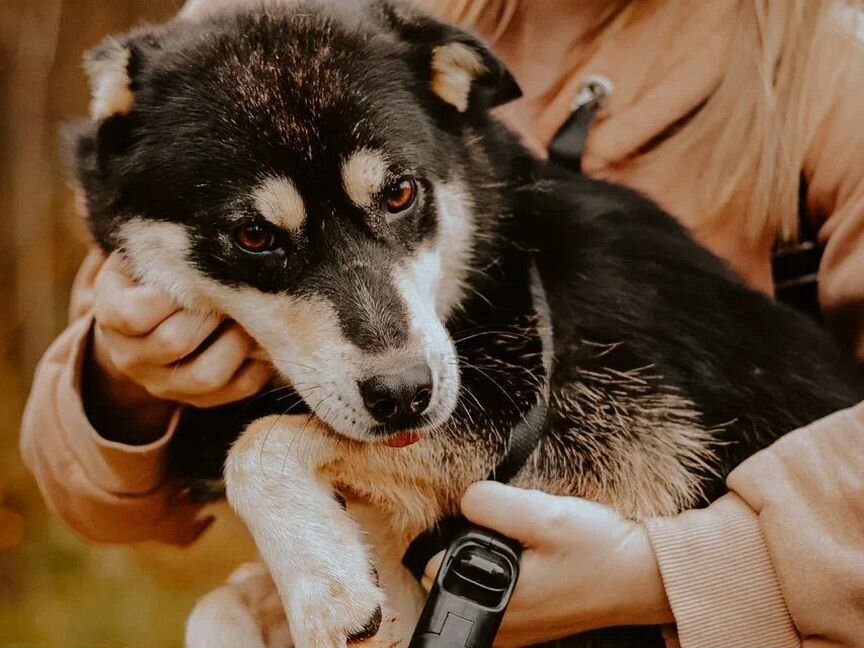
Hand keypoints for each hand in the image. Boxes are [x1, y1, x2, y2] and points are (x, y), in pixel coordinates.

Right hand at [86, 252, 271, 443]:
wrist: (144, 324)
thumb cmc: (150, 279)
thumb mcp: (139, 259)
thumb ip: (157, 248)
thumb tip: (203, 225)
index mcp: (112, 317)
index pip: (135, 314)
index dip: (170, 294)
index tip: (191, 274)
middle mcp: (132, 359)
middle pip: (175, 342)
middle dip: (210, 312)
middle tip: (231, 291)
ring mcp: (166, 386)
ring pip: (208, 375)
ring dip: (237, 341)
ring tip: (249, 316)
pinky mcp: (201, 400)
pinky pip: (237, 390)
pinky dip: (258, 364)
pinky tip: (261, 338)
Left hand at [424, 482, 672, 646]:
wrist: (641, 574)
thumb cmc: (597, 549)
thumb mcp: (543, 514)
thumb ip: (491, 504)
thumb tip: (463, 501)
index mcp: (492, 605)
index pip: (432, 564)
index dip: (454, 533)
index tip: (491, 522)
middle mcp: (497, 627)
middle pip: (449, 574)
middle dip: (470, 545)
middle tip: (515, 531)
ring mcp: (513, 630)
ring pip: (472, 582)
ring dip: (490, 557)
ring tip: (528, 544)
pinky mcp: (528, 623)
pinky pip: (496, 592)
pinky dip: (508, 571)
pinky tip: (535, 558)